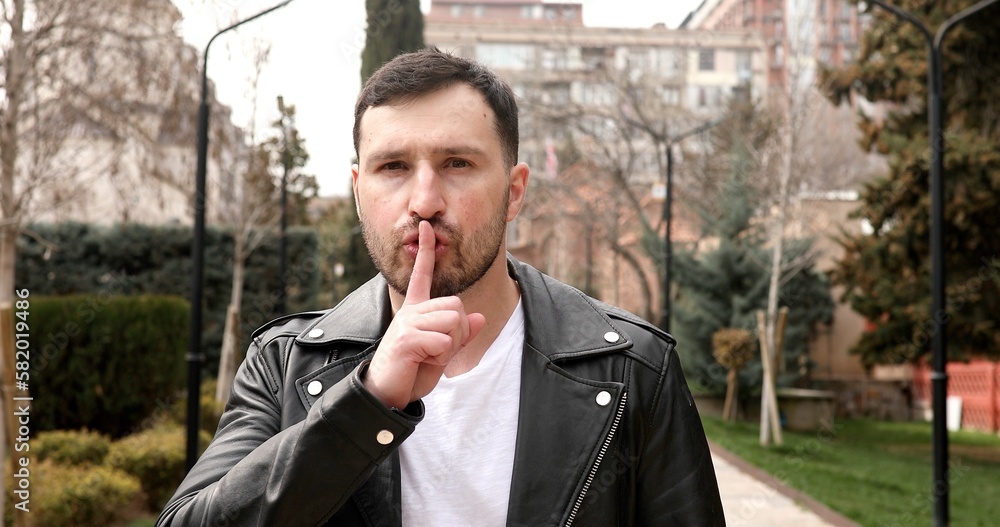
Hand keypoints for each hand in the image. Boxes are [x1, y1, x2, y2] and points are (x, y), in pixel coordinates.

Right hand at [363, 220, 485, 408]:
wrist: (388, 392)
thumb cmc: (413, 370)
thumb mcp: (443, 351)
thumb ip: (461, 334)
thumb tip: (480, 317)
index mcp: (417, 310)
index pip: (422, 274)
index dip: (426, 250)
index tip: (427, 227)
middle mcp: (412, 311)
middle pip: (457, 306)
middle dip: (459, 333)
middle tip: (438, 350)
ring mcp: (408, 323)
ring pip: (454, 321)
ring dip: (450, 345)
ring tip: (429, 356)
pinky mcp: (407, 338)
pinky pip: (444, 341)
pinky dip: (441, 356)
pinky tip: (423, 361)